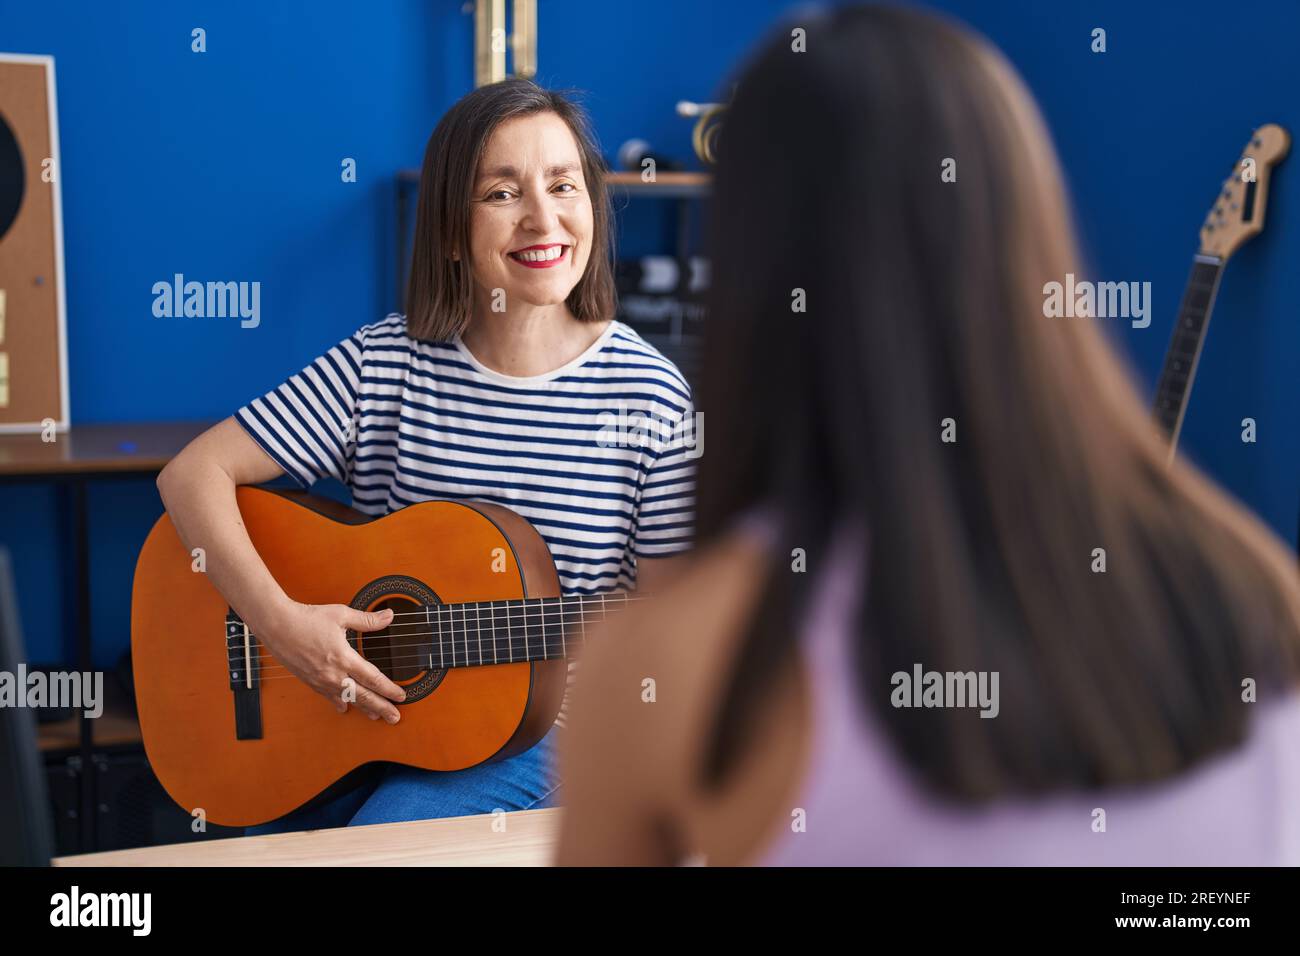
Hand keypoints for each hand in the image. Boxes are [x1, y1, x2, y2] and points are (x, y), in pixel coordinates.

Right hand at [254, 601, 406, 721]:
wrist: (276, 625)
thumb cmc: (307, 618)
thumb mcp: (341, 615)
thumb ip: (367, 620)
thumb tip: (389, 616)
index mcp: (343, 657)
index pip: (373, 678)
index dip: (389, 689)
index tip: (402, 696)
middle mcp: (333, 673)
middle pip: (363, 696)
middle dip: (381, 708)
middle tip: (395, 717)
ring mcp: (320, 680)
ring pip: (347, 699)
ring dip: (363, 709)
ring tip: (375, 716)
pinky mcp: (310, 681)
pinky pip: (328, 696)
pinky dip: (339, 703)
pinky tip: (344, 708)